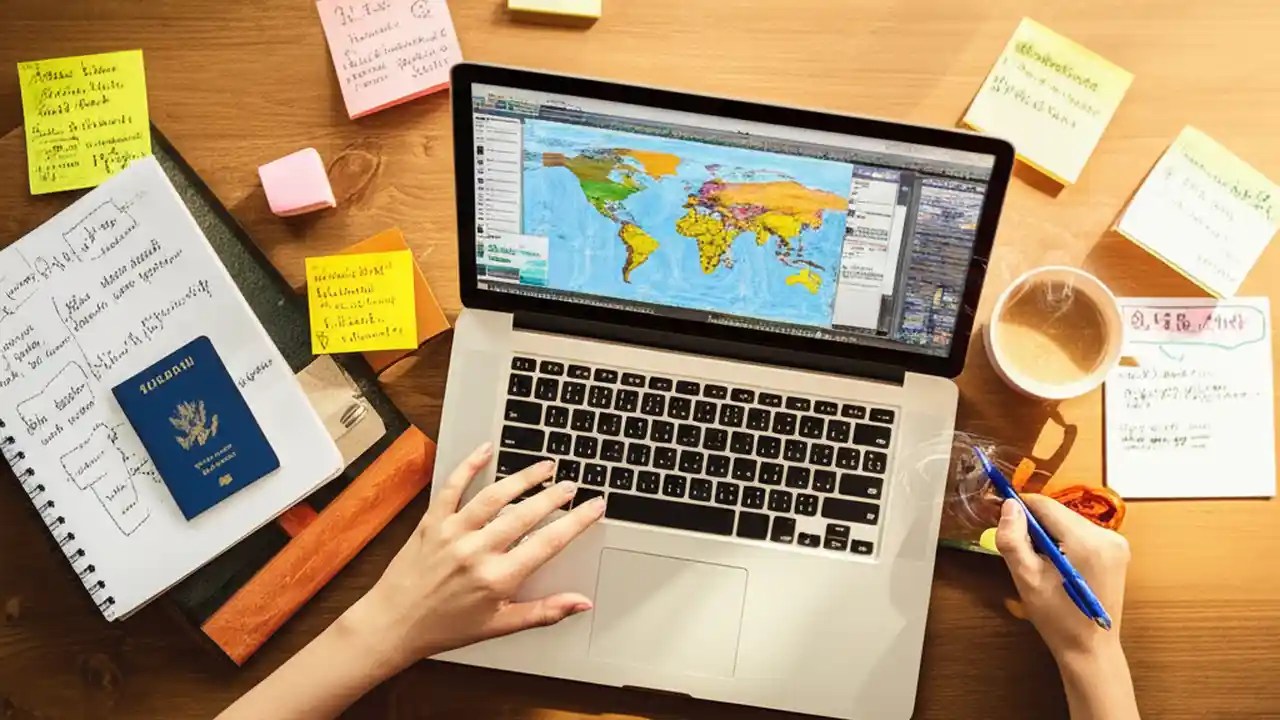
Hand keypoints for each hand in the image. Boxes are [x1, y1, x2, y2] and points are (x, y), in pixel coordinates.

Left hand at [342, 443, 604, 671]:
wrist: (394, 624)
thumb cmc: (446, 628)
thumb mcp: (500, 626)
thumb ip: (544, 611)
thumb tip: (582, 603)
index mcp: (497, 578)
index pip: (547, 543)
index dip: (576, 522)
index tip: (594, 506)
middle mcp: (476, 552)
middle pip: (525, 514)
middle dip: (554, 496)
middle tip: (572, 485)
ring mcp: (452, 533)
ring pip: (494, 496)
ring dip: (522, 478)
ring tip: (544, 467)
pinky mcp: (431, 522)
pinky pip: (452, 487)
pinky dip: (468, 466)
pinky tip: (486, 450)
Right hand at [995, 494, 1130, 661]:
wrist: (1090, 648)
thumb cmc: (1057, 618)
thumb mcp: (1026, 578)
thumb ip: (1013, 539)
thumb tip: (1009, 506)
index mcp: (1086, 542)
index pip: (1046, 505)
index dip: (1020, 507)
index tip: (1000, 515)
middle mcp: (1107, 536)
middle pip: (1058, 513)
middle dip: (1035, 524)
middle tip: (1019, 547)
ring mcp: (1116, 543)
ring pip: (1068, 522)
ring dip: (1049, 534)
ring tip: (1039, 561)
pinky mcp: (1117, 551)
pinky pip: (1081, 534)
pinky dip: (1064, 541)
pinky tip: (1056, 564)